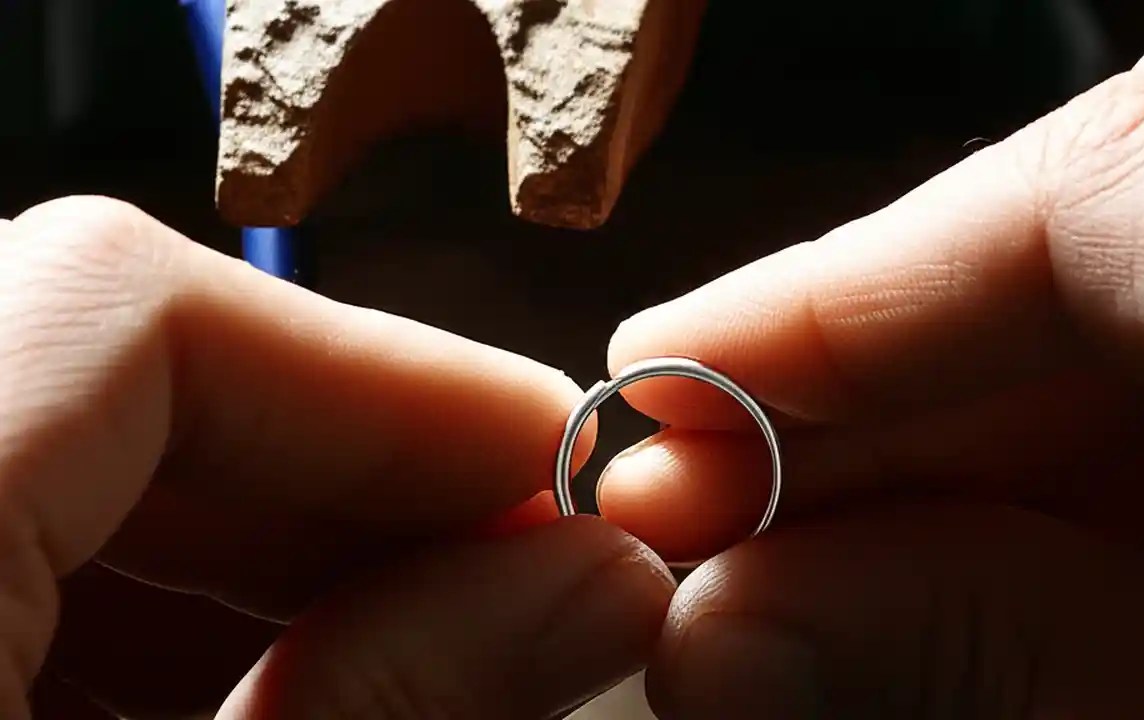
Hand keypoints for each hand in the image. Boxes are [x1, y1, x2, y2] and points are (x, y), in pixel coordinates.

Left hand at [0, 198, 673, 718]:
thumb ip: (389, 709)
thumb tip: (585, 586)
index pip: (118, 306)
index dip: (374, 373)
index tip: (547, 459)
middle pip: (99, 368)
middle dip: (343, 465)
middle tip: (516, 565)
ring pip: (50, 450)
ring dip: (258, 545)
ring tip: (422, 636)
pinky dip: (148, 608)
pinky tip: (264, 686)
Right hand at [599, 1, 1143, 715]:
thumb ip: (1007, 661)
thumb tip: (722, 631)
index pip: (1122, 176)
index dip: (856, 283)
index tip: (659, 372)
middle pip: (1137, 180)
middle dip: (889, 353)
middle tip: (706, 489)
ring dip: (972, 407)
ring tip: (809, 545)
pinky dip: (1099, 429)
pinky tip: (986, 537)